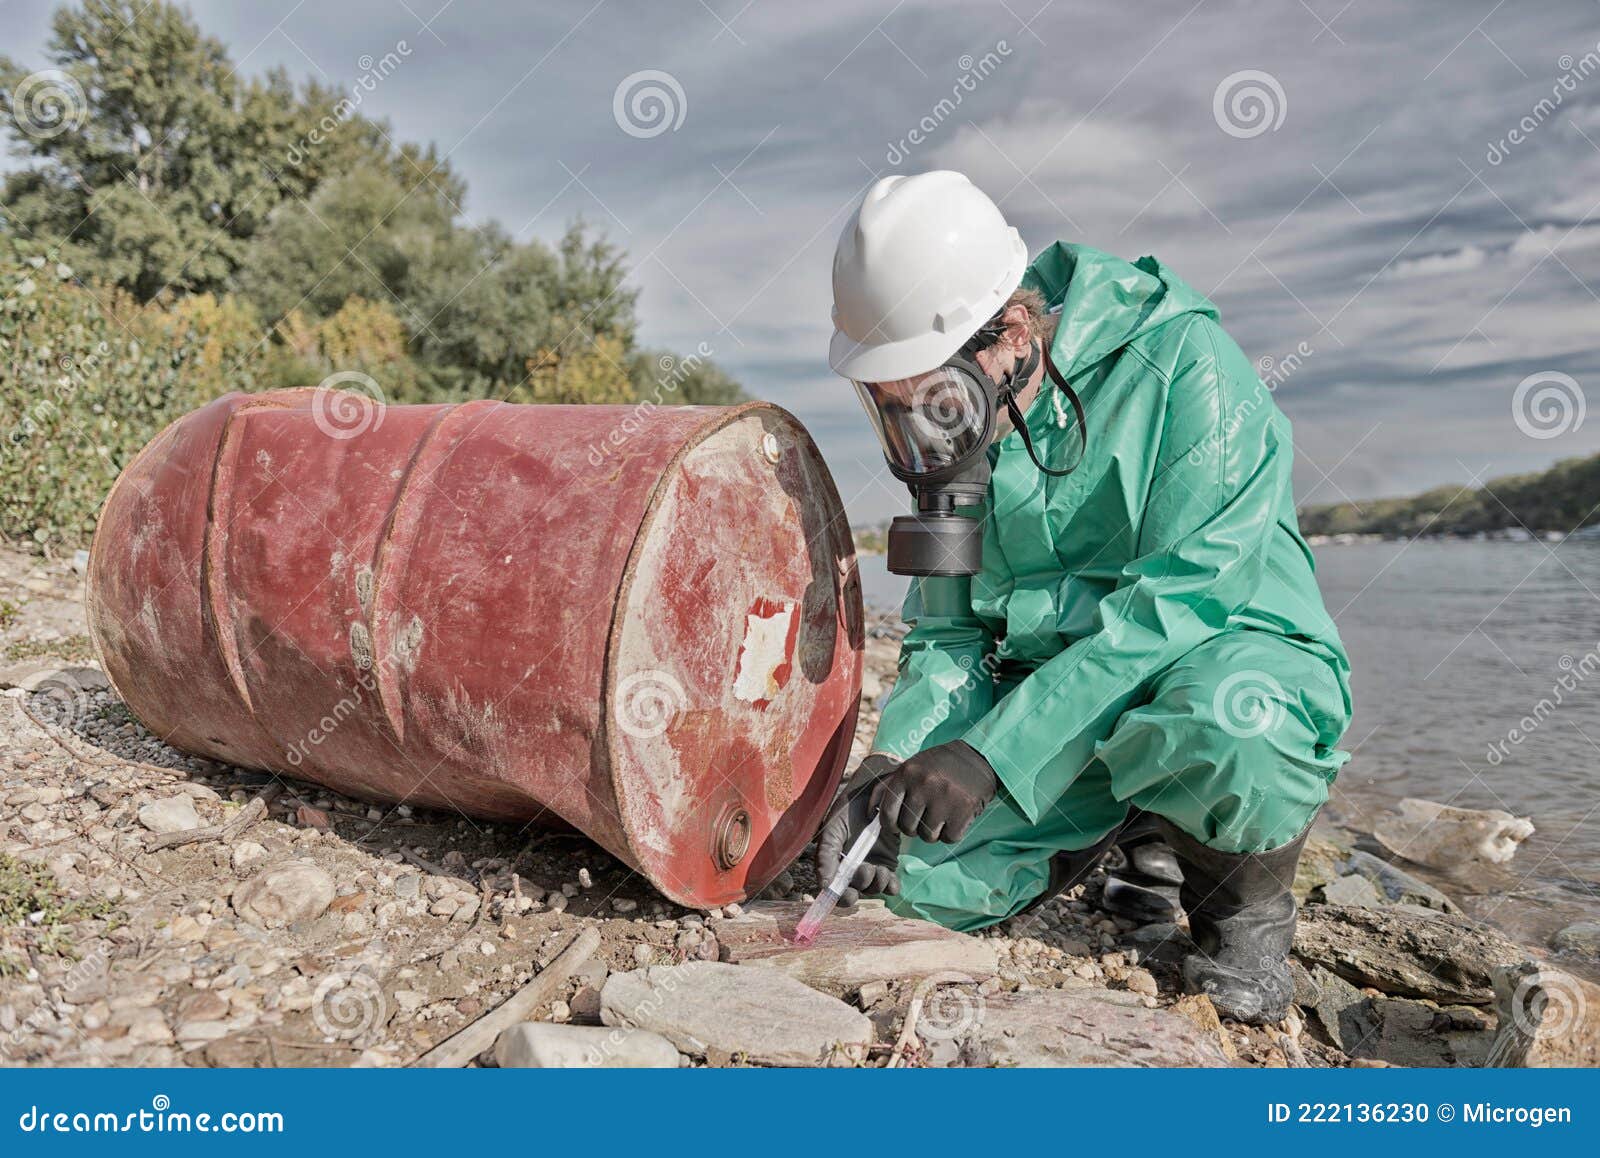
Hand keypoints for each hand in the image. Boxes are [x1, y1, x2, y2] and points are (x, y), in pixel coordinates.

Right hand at [815, 754, 901, 906]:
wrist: (874, 794)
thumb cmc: (848, 810)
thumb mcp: (832, 830)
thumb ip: (826, 856)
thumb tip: (824, 885)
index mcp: (835, 864)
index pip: (835, 890)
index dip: (841, 898)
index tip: (849, 894)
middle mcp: (852, 869)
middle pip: (856, 891)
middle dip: (862, 886)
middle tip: (866, 869)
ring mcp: (871, 867)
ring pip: (873, 889)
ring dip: (877, 884)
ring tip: (880, 870)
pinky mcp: (888, 863)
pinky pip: (890, 884)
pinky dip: (891, 886)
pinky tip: (891, 878)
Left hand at [870, 739, 997, 843]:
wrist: (978, 757)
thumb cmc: (939, 765)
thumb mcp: (911, 767)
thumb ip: (888, 787)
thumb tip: (869, 811)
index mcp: (907, 773)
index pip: (887, 812)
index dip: (889, 824)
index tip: (895, 826)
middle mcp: (923, 785)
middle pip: (908, 827)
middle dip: (914, 827)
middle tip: (925, 816)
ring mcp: (944, 798)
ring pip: (928, 836)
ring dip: (933, 831)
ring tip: (941, 815)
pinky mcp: (964, 810)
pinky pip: (949, 838)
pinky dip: (951, 833)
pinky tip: (955, 817)